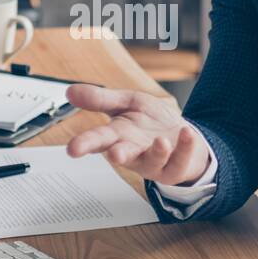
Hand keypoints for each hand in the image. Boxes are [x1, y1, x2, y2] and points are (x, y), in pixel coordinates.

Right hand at [65, 84, 209, 183]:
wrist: (180, 135)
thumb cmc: (150, 122)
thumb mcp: (127, 103)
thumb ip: (101, 99)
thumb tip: (70, 91)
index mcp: (118, 136)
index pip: (98, 140)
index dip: (85, 144)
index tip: (73, 149)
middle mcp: (134, 151)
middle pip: (122, 154)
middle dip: (117, 155)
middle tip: (114, 154)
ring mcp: (154, 161)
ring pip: (153, 161)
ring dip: (157, 152)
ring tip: (161, 142)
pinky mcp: (175, 166)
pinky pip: (180, 160)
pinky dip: (186, 147)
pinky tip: (187, 133)